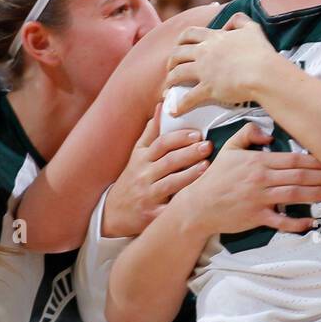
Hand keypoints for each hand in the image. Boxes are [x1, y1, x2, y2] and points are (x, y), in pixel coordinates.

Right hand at [101, 105, 211, 237]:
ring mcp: (148, 195)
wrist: (112, 213)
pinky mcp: (152, 215)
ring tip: (207, 167)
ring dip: (189, 175)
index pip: (160, 144)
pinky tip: (198, 197)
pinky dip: (182, 204)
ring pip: (170, 184)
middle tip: (208, 146)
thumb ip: (151, 133)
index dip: (178, 138)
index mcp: (141, 159)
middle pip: (168, 162)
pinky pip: (169, 209)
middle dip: (189, 153)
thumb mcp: (137, 155)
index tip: (197, 133)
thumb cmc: (132, 179)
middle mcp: (143, 175)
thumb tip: (162, 106)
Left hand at [166, 13, 279, 115]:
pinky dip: (179, 105)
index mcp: (214, 37)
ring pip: (177, 73)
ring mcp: (204, 70)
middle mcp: (204, 52)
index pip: (190, 33)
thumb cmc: (261, 52)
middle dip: (171, 61)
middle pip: (178, 53)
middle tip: (171, 68)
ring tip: (168, 88)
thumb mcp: (252, 28)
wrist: (263, 73)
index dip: (181, 40)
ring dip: (170, 81)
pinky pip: (188, 98)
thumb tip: (228, 23)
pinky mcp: (208, 88)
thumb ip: (240, 20)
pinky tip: (174, 112)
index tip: (179, 46)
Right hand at [173, 121, 320, 237]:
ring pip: (295, 195)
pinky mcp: (257, 217)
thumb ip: (248, 134)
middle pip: (299, 175)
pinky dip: (298, 223)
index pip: (293, 159)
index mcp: (258, 161)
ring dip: (317, 194)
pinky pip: (281, 221)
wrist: (199, 204)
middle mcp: (262, 179)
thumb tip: (268, 134)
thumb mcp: (229, 148)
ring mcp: (260, 199)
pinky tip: (312, 221)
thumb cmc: (216, 176)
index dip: (315, 160)